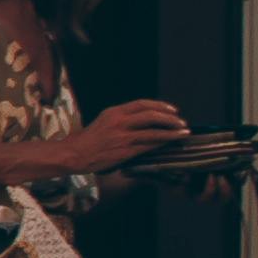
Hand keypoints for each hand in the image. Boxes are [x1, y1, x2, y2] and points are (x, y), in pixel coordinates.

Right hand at [60, 99, 189, 175]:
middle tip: (181, 122)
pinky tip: (170, 143)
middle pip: (151, 114)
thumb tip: (143, 122)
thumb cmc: (89, 141)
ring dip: (171, 132)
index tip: (172, 110)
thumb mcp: (104, 122)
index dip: (160, 106)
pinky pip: (148, 144)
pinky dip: (162, 143)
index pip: (142, 104)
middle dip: (170, 118)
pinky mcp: (125, 150)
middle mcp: (119, 121)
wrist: (74, 154)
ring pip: (153, 130)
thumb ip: (122, 120)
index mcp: (114, 112)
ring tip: (183, 133)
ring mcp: (123, 135)